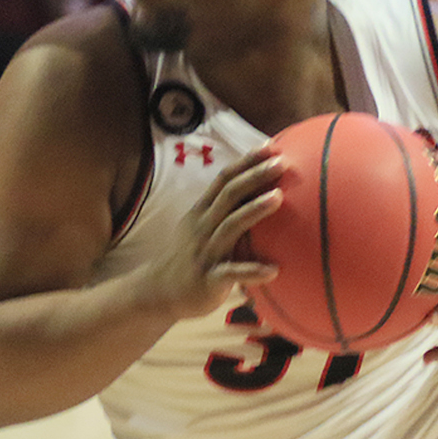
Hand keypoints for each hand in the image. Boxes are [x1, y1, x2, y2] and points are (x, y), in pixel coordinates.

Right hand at [136, 147, 283, 322]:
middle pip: (228, 195)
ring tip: (278, 198)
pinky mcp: (208, 279)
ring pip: (230, 227)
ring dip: (254, 211)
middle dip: (254, 176)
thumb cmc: (188, 258)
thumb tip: (261, 196)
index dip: (246, 162)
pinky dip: (252, 271)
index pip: (224, 180)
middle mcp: (202, 227)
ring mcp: (204, 252)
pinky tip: (274, 270)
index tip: (270, 147)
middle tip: (281, 162)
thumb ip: (224, 213)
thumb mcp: (200, 229)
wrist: (156, 292)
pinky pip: (231, 274)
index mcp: (202, 212)